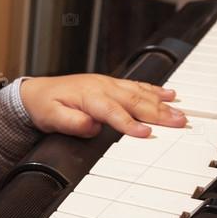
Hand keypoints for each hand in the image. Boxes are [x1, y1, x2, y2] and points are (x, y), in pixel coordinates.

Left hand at [19, 74, 185, 138]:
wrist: (37, 93)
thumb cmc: (45, 105)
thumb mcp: (51, 117)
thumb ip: (72, 123)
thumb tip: (91, 126)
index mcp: (89, 97)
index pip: (113, 112)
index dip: (129, 123)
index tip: (144, 133)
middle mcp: (103, 88)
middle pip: (134, 101)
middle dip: (158, 112)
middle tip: (178, 122)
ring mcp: (109, 84)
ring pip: (140, 93)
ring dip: (162, 103)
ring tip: (180, 112)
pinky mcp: (113, 85)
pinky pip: (138, 86)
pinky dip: (156, 90)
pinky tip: (170, 94)